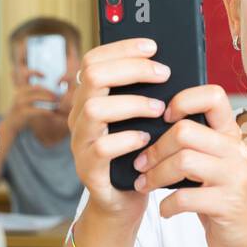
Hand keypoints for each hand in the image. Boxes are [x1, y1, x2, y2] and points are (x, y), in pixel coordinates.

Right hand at [4, 72, 59, 132]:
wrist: (10, 125)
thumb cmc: (20, 112)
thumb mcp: (23, 100)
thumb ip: (31, 93)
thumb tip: (46, 91)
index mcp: (20, 89)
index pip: (25, 74)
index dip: (35, 72)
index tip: (45, 76)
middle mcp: (19, 94)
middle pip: (36, 87)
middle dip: (49, 91)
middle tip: (58, 96)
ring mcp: (20, 103)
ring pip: (37, 97)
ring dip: (49, 99)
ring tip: (57, 103)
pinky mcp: (23, 113)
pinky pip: (37, 110)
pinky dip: (46, 111)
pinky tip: (52, 113)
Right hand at [69, 37, 169, 224]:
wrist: (123, 201)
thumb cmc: (137, 154)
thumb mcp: (140, 120)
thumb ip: (144, 94)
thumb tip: (166, 66)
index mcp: (89, 99)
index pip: (94, 61)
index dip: (122, 48)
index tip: (152, 45)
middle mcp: (79, 117)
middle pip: (92, 76)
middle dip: (131, 69)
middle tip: (163, 74)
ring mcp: (81, 143)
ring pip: (94, 110)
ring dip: (131, 104)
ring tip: (158, 108)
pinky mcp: (89, 169)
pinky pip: (102, 148)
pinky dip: (127, 139)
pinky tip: (146, 139)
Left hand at [133, 85, 246, 246]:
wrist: (244, 237)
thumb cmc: (218, 196)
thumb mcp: (210, 163)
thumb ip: (191, 143)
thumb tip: (146, 128)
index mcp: (230, 134)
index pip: (213, 96)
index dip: (184, 100)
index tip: (164, 118)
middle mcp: (236, 150)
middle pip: (185, 131)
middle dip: (155, 149)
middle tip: (141, 164)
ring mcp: (234, 177)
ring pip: (183, 161)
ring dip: (155, 175)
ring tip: (145, 185)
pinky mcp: (228, 204)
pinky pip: (185, 197)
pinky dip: (167, 205)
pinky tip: (165, 210)